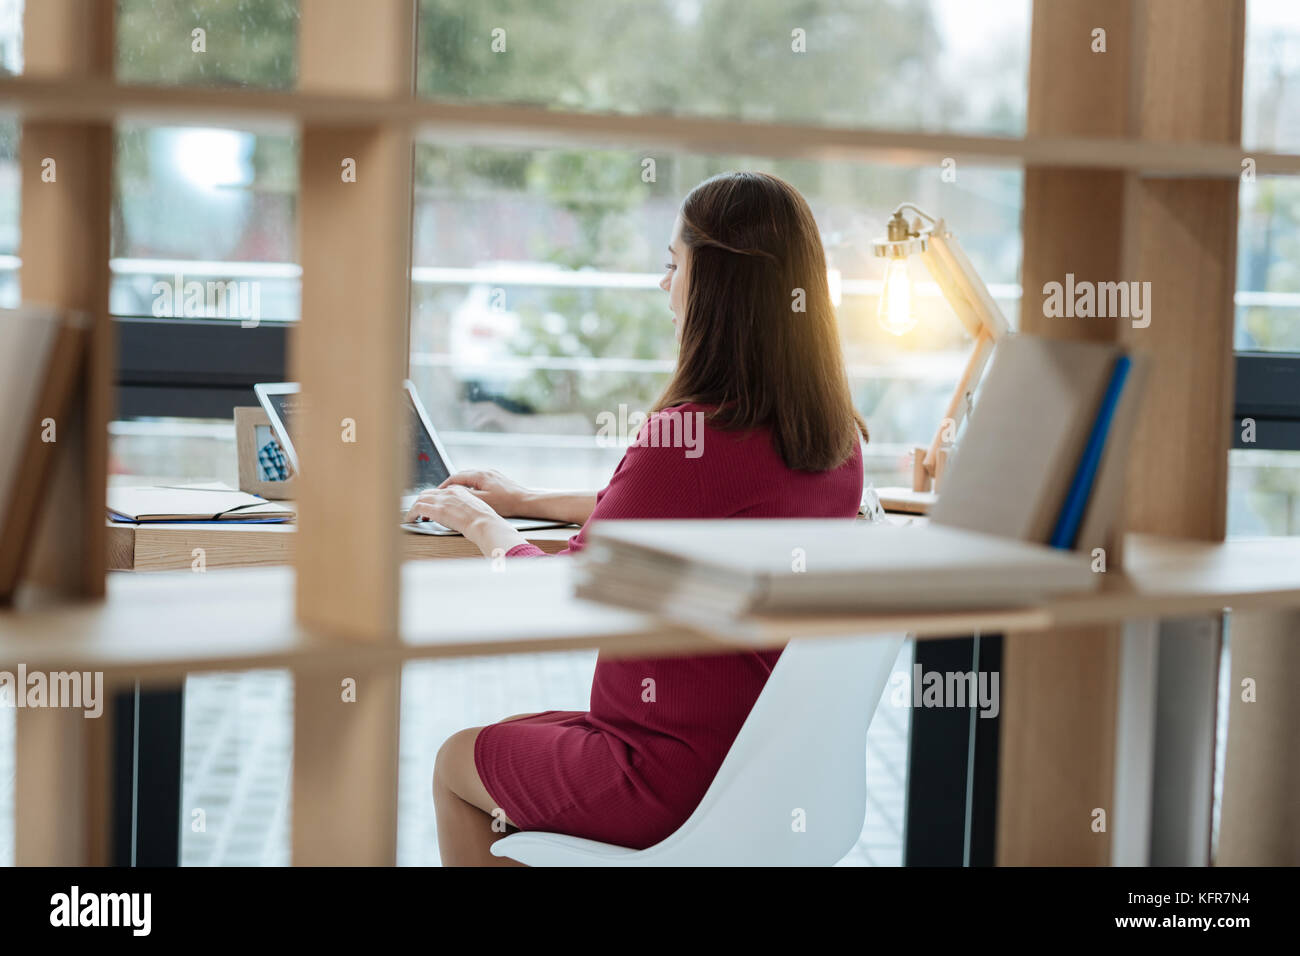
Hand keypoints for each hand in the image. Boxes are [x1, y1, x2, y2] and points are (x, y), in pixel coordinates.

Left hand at [405, 485, 524, 555]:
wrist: (485, 523)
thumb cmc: (484, 520)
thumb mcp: (476, 508)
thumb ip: (465, 508)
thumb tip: (460, 516)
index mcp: (459, 490)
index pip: (439, 491)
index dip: (432, 499)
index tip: (430, 506)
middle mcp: (449, 492)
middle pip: (427, 493)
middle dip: (421, 501)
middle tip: (418, 511)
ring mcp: (442, 500)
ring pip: (420, 499)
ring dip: (414, 508)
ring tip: (412, 517)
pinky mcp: (436, 510)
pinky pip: (416, 509)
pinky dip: (410, 514)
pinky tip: (409, 520)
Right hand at [438, 468, 533, 517]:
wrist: (525, 501)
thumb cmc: (507, 503)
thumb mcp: (482, 501)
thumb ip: (466, 495)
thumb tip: (452, 492)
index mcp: (479, 475)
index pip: (455, 477)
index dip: (445, 485)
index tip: (438, 492)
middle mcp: (485, 471)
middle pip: (463, 475)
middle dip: (452, 484)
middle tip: (444, 493)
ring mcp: (492, 474)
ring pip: (471, 478)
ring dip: (462, 485)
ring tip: (456, 494)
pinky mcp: (497, 479)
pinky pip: (480, 480)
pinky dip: (472, 486)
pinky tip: (473, 494)